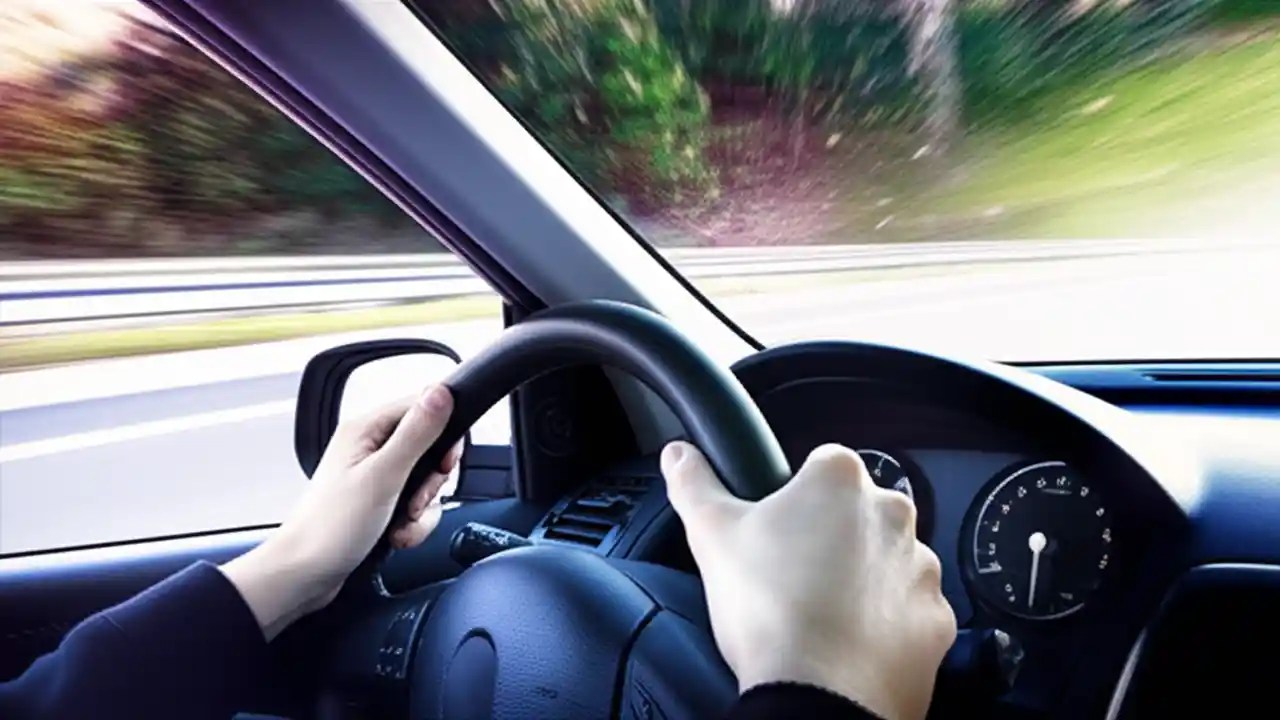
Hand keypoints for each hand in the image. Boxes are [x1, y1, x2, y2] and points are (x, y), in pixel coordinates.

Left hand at [222, 385, 458, 639]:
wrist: (305, 575)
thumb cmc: (330, 528)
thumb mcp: (383, 476)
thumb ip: (416, 434)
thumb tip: (441, 392)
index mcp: (365, 430)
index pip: (423, 407)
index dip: (443, 434)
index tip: (443, 463)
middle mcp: (370, 448)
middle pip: (430, 447)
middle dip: (431, 482)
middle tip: (415, 500)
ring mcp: (375, 476)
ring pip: (426, 480)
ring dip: (422, 509)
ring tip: (400, 523)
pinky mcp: (379, 501)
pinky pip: (415, 505)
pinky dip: (412, 524)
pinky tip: (397, 535)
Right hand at [661, 442, 955, 719]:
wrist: (818, 697)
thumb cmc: (769, 609)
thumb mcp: (712, 535)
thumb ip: (694, 484)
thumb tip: (678, 455)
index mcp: (840, 480)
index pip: (819, 465)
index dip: (792, 497)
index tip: (775, 530)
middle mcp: (892, 515)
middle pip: (856, 513)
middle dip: (829, 537)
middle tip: (790, 574)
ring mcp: (921, 569)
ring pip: (886, 561)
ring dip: (861, 578)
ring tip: (818, 613)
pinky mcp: (936, 619)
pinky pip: (909, 612)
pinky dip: (885, 624)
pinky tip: (848, 641)